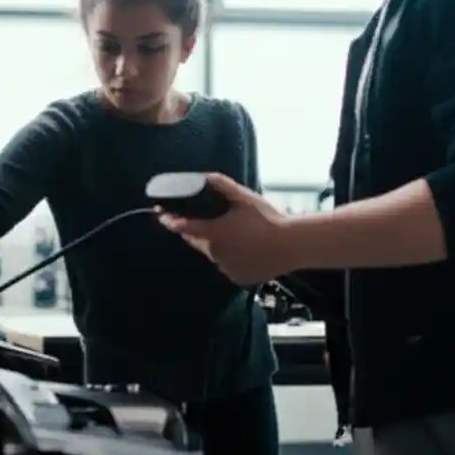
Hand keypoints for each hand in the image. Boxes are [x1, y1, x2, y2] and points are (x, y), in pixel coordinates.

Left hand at [156, 172, 297, 285]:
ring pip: (214, 255)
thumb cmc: (267, 219)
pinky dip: (232, 259)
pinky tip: (247, 250)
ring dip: (218, 246)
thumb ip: (222, 186)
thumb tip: (204, 176)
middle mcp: (215, 253)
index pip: (184, 227)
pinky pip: (228, 266)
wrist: (292, 245)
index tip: (163, 216)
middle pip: (198, 242)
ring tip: (240, 236)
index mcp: (214, 233)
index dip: (171, 221)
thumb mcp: (244, 198)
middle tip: (216, 223)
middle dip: (199, 233)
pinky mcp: (237, 278)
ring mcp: (226, 268)